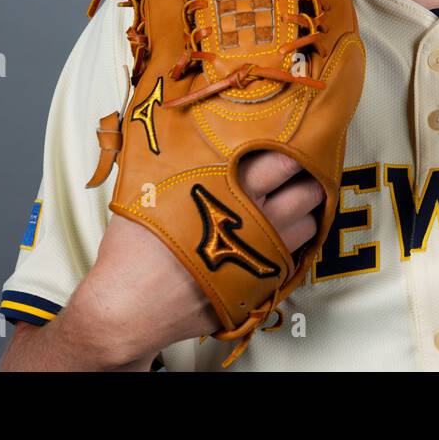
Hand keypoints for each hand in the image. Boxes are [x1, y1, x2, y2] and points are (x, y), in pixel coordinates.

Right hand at [70, 150, 325, 366]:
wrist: (130, 307)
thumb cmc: (134, 249)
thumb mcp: (150, 187)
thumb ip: (181, 160)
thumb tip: (184, 132)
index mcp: (230, 186)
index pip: (285, 156)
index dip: (293, 147)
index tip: (292, 141)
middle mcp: (257, 217)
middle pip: (308, 189)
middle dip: (308, 178)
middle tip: (298, 173)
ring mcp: (264, 252)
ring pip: (309, 223)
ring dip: (305, 212)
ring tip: (288, 204)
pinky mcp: (264, 283)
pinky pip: (298, 257)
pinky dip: (294, 245)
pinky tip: (278, 237)